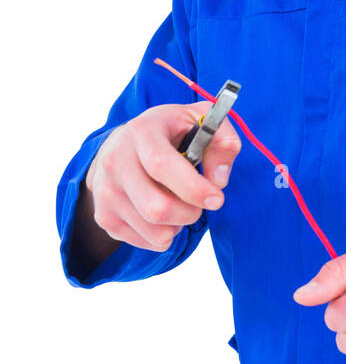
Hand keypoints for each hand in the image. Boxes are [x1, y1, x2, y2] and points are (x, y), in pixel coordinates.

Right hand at [83, 102, 242, 251]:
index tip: (216, 199)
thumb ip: (223, 141)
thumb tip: (219, 180)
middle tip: (199, 203)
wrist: (121, 145)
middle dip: (190, 213)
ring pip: (155, 231)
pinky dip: (165, 235)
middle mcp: (116, 161)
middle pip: (157, 208)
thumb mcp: (200, 121)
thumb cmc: (168, 133)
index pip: (161, 165)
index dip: (193, 188)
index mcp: (142, 132)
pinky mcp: (104, 216)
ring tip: (180, 204)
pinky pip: (147, 242)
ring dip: (179, 225)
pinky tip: (163, 213)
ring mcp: (105, 191)